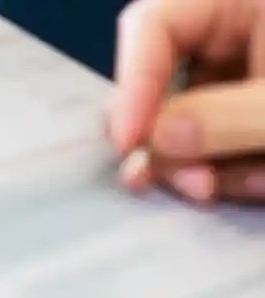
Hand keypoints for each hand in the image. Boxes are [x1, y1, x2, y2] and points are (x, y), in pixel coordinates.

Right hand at [109, 0, 264, 203]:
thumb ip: (224, 117)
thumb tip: (156, 140)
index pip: (153, 26)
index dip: (131, 85)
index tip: (129, 145)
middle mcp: (236, 30)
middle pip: (165, 83)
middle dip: (171, 144)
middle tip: (189, 186)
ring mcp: (248, 72)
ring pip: (192, 124)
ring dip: (208, 168)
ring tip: (250, 187)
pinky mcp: (255, 112)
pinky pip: (224, 142)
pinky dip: (235, 171)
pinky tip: (262, 183)